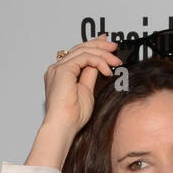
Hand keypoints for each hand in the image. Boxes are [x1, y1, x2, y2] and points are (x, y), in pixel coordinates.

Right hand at [25, 35, 119, 168]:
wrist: (64, 126)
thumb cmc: (72, 116)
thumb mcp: (87, 91)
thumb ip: (90, 75)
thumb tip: (98, 64)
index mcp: (61, 74)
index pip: (78, 53)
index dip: (94, 47)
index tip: (108, 47)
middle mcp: (57, 68)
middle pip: (80, 48)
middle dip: (100, 46)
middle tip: (114, 47)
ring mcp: (58, 68)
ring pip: (83, 51)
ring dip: (103, 54)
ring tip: (116, 61)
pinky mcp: (63, 70)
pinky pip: (85, 58)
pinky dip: (98, 61)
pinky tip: (107, 70)